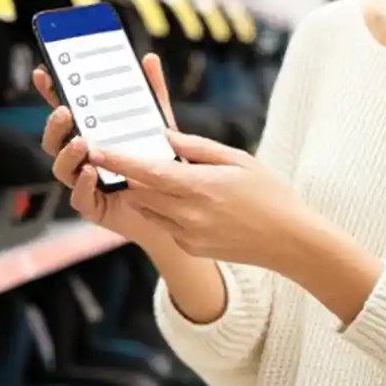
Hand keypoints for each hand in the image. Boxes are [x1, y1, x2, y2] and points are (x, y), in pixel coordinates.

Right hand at [33, 53, 179, 250]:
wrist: (176, 207)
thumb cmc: (161, 163)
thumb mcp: (159, 125)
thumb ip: (153, 94)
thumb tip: (149, 59)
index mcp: (92, 134)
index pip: (65, 110)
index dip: (51, 92)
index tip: (44, 74)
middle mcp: (82, 157)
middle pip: (55, 138)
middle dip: (55, 124)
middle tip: (65, 111)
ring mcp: (84, 181)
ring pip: (61, 166)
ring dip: (66, 152)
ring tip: (81, 141)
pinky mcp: (93, 206)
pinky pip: (78, 197)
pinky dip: (81, 183)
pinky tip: (90, 172)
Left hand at [91, 130, 316, 270]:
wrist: (290, 242)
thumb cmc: (269, 194)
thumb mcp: (238, 160)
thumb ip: (197, 147)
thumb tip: (165, 136)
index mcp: (198, 187)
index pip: (145, 171)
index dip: (116, 159)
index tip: (95, 148)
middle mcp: (187, 215)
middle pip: (139, 190)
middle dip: (128, 174)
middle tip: (124, 154)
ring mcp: (187, 235)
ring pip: (148, 208)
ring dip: (145, 192)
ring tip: (157, 175)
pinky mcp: (191, 248)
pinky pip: (165, 224)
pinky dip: (164, 209)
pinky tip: (185, 199)